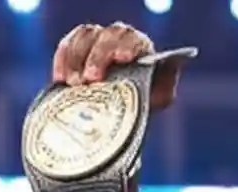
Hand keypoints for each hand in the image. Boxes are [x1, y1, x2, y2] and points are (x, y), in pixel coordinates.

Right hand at [51, 22, 182, 110]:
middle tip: (91, 79)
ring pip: (84, 38)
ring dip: (77, 59)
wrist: (120, 109)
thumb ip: (167, 80)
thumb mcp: (160, 95)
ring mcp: (95, 39)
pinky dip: (62, 60)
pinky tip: (59, 79)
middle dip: (98, 57)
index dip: (125, 46)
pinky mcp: (76, 47)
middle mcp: (118, 36)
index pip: (132, 38)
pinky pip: (66, 45)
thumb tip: (177, 62)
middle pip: (107, 36)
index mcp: (139, 45)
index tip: (121, 59)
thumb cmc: (143, 99)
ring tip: (74, 84)